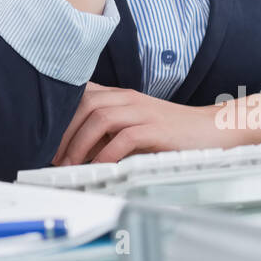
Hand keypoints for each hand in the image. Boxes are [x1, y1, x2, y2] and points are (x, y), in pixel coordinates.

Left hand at [52, 82, 238, 164]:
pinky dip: (107, 153)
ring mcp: (143, 111)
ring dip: (80, 143)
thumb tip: (79, 150)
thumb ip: (110, 131)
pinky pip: (124, 137)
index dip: (61, 114)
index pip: (82, 94)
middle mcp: (129, 98)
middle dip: (64, 131)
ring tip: (70, 164)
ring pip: (100, 117)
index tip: (47, 138)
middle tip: (54, 156)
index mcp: (121, 96)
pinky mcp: (156, 128)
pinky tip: (99, 167)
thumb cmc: (172, 131)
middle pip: (85, 104)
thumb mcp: (136, 124)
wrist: (212, 128)